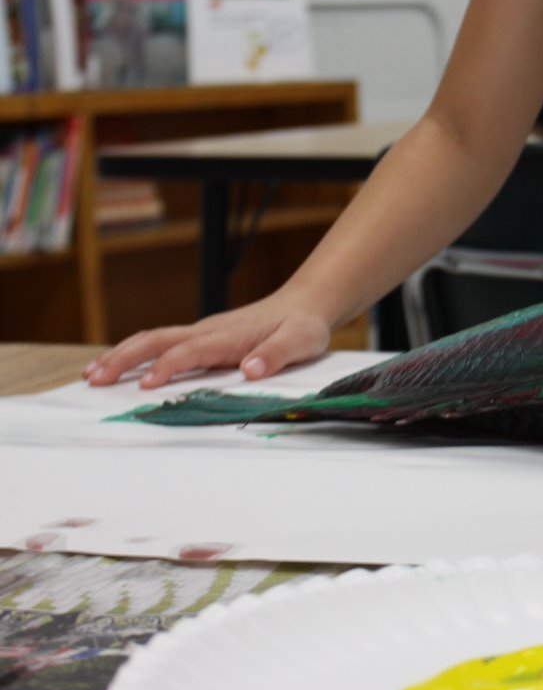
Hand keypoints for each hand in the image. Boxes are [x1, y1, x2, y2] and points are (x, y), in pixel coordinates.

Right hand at [83, 294, 332, 388]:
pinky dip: (134, 352)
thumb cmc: (302, 326)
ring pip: (154, 338)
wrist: (303, 305)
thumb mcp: (302, 341)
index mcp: (230, 336)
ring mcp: (202, 332)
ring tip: (91, 375)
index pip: (193, 350)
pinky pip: (161, 343)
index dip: (170, 366)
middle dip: (126, 358)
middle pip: (159, 340)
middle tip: (96, 379)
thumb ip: (278, 354)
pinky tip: (114, 366)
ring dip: (122, 354)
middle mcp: (209, 331)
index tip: (147, 384)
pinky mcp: (200, 337)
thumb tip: (250, 368)